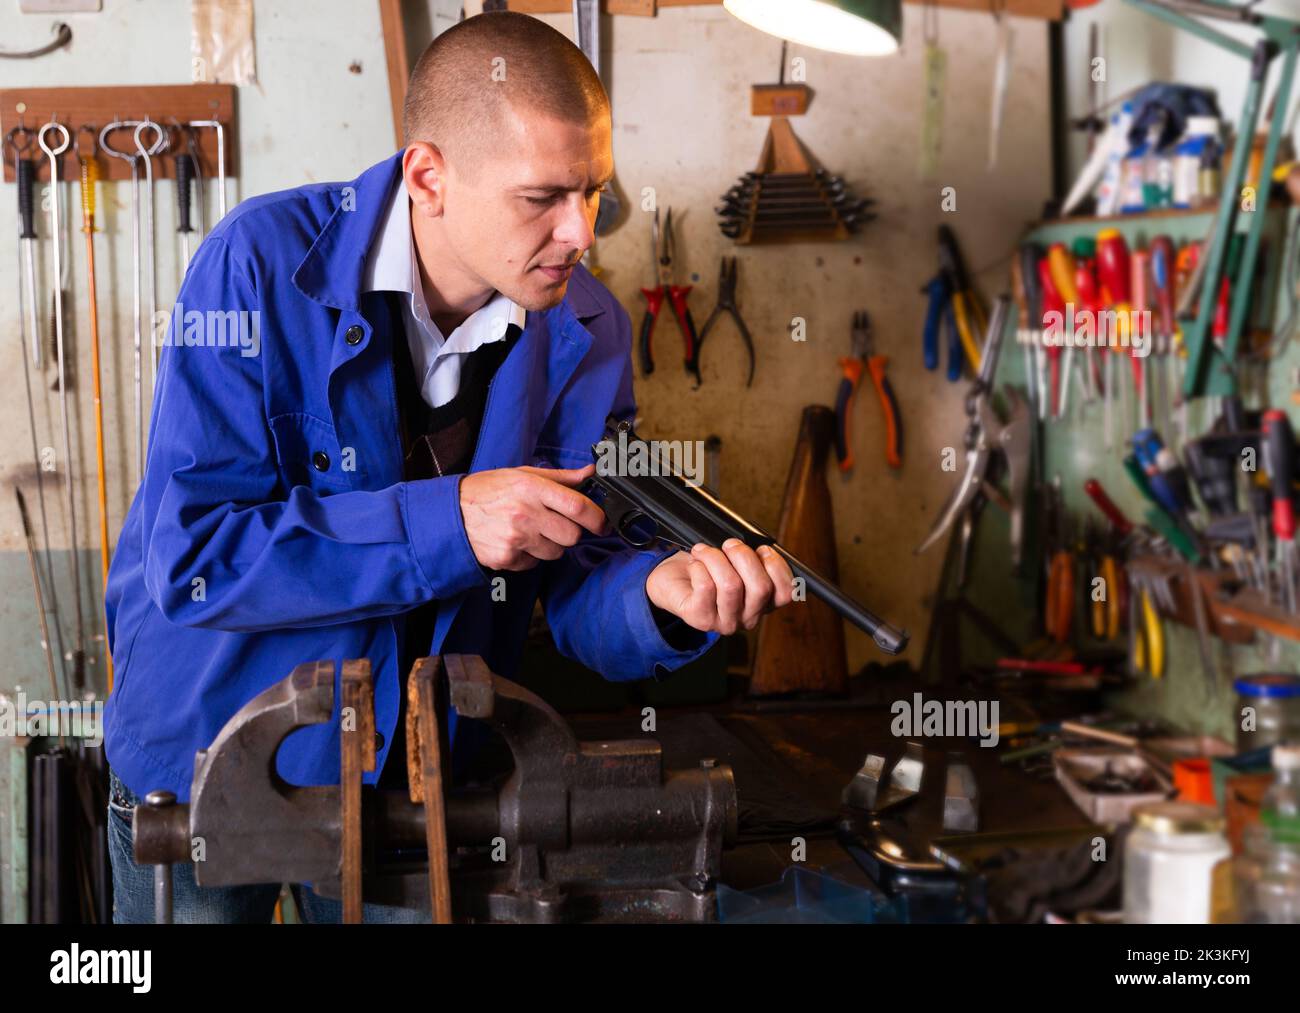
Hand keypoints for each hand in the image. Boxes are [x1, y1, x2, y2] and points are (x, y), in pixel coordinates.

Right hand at [459, 463, 607, 570]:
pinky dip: (529, 557)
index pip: (578, 507)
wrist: (451, 514)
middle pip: (572, 535)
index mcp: (532, 488)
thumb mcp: (522, 475)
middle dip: (570, 532)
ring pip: (556, 553)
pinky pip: (534, 564)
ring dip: (550, 545)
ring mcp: (516, 538)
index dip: (597, 518)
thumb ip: (560, 478)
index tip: (602, 523)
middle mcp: (526, 513)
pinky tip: (515, 542)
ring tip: (530, 531)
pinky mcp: (508, 558)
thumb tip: (589, 472)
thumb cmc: (488, 491)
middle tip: (555, 524)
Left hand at [645, 538, 794, 634]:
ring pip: (731, 585)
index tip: (762, 549)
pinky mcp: (700, 618)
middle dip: (744, 555)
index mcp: (762, 604)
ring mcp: (724, 622)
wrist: (671, 580)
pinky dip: (700, 566)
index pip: (786, 593)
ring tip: (704, 551)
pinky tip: (695, 564)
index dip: (776, 566)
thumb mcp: (736, 563)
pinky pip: (706, 586)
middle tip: (729, 545)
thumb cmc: (708, 569)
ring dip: (716, 558)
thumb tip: (758, 547)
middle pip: (761, 587)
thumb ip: (754, 559)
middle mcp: (747, 618)